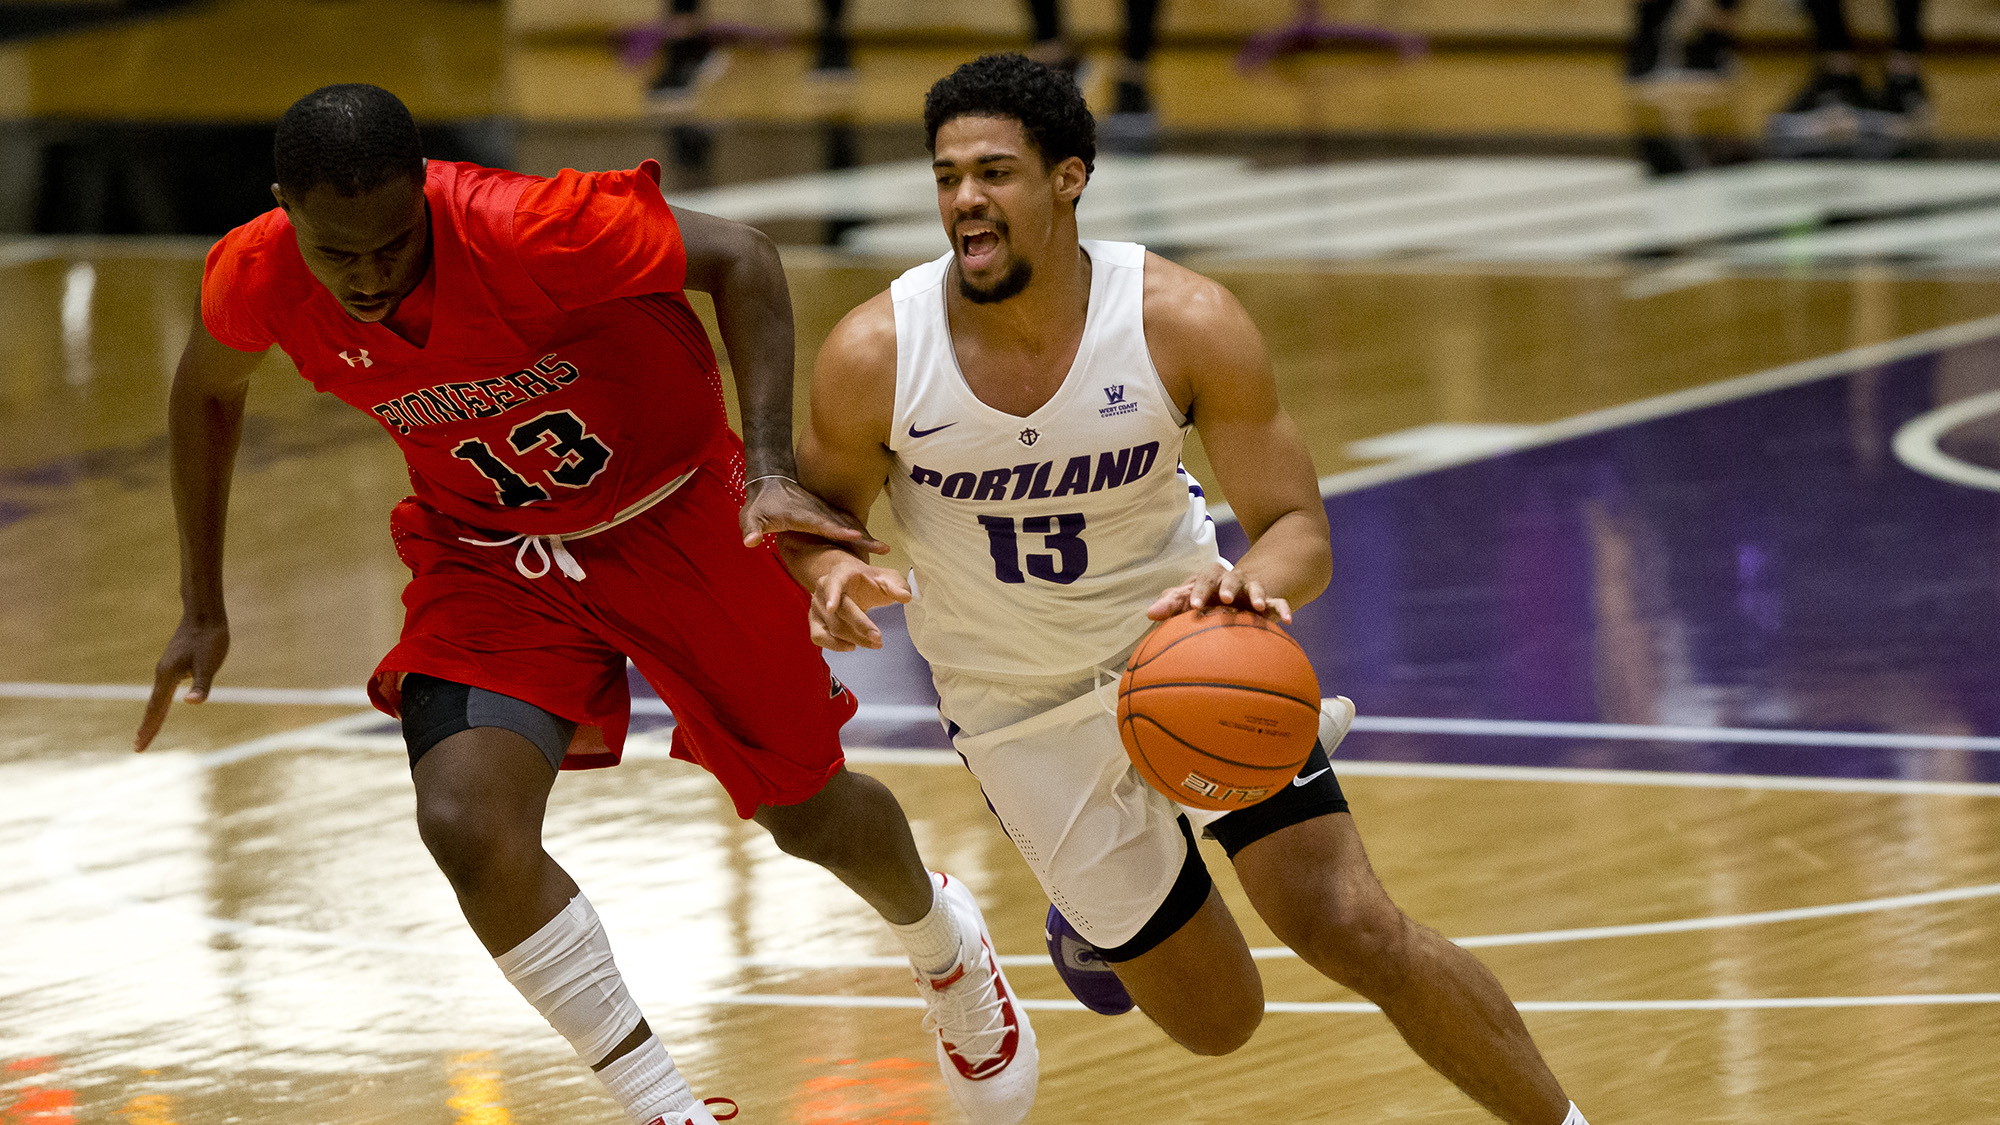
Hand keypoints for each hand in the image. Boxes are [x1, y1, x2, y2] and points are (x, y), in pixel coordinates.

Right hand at [135, 615, 229, 750]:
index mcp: (168, 677)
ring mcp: (167, 669)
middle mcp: (163, 674)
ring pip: (157, 698)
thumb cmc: (209, 639)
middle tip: (137, 747)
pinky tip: (162, 705)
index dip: (150, 728)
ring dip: (152, 716)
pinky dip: (160, 703)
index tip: (139, 746)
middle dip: (146, 727)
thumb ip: (202, 685)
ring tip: (146, 731)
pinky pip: (163, 690)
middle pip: (153, 707)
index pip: (157, 709)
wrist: (205, 615)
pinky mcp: (174, 664)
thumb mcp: (209, 664)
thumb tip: (191, 703)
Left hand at [740, 476, 888, 553]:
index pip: (824, 524)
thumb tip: (749, 542)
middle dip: (863, 537)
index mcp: (802, 515)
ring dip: (866, 534)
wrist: (770, 480)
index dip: (839, 532)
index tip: (856, 537)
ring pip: (849, 522)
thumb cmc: (760, 503)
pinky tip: (870, 540)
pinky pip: (847, 520)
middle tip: (882, 548)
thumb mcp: (750, 516)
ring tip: (882, 547)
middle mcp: (817, 511)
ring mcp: (824, 510)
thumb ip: (750, 529)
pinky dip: (860, 529)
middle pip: (844, 525)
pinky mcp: (827, 511)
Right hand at [809, 554, 911, 651]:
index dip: (832, 594)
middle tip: (879, 639)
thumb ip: (898, 586)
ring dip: (855, 638)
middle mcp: (823, 589)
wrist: (853, 584)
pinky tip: (852, 646)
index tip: (832, 608)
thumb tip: (905, 597)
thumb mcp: (887, 579)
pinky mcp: (814, 621)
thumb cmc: (871, 581)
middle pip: (839, 612)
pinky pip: (819, 637)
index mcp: (840, 573)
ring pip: (832, 627)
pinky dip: (834, 645)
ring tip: (875, 643)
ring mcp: (816, 606)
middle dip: (860, 626)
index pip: (833, 583)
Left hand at [1148, 563, 1291, 623]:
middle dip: (1227, 586)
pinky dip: (1283, 608)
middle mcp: (1232, 581)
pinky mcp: (1268, 601)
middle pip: (1230, 577)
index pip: (1203, 580)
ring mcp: (1251, 590)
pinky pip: (1278, 602)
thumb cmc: (1208, 596)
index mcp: (1211, 579)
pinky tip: (1288, 621)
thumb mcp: (1191, 598)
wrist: (1240, 589)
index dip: (1198, 591)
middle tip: (1224, 598)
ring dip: (1257, 594)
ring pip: (1255, 587)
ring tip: (1259, 607)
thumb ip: (1173, 604)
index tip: (1193, 606)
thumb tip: (1149, 613)